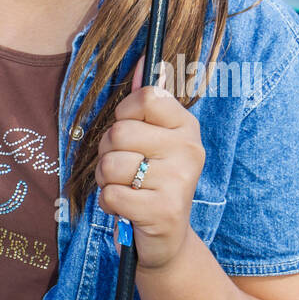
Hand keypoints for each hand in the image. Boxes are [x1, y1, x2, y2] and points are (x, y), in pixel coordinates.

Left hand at [95, 56, 205, 271]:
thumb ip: (145, 101)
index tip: (132, 132)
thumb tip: (141, 60)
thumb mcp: (152, 138)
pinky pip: (111, 194)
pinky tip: (128, 208)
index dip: (125, 114)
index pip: (145, 96)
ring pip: (111, 164)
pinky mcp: (164, 211)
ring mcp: (180, 181)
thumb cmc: (151, 180)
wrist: (167, 239)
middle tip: (127, 169)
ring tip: (128, 188)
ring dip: (108, 180)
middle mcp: (190, 149)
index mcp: (186, 125)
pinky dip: (110, 204)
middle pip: (119, 132)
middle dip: (109, 152)